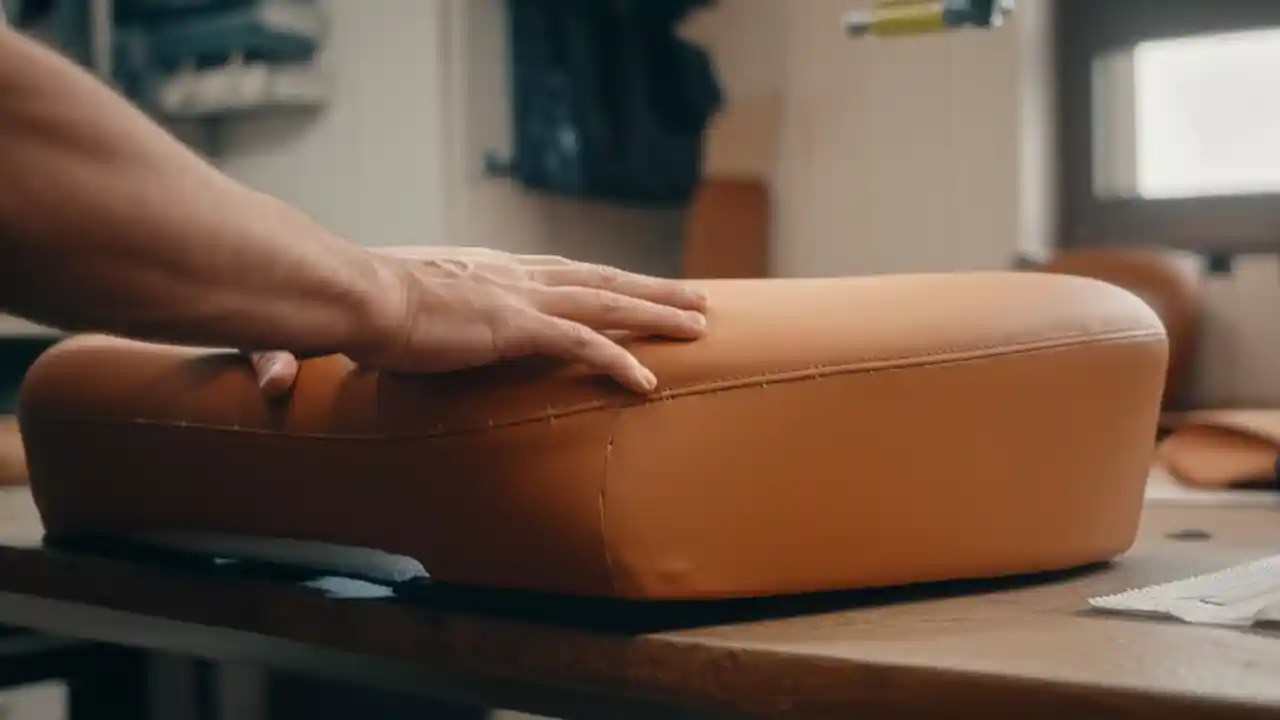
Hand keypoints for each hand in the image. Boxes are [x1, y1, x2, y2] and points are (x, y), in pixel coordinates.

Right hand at [249, 246, 708, 397]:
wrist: (359, 297)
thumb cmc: (373, 307)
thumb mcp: (416, 310)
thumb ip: (437, 321)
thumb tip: (427, 334)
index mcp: (498, 271)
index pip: (568, 274)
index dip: (609, 282)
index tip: (639, 287)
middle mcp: (519, 276)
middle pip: (604, 281)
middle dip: (655, 290)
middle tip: (698, 299)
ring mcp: (522, 298)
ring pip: (608, 304)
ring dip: (658, 314)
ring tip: (699, 327)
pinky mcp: (517, 326)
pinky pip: (583, 346)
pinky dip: (618, 362)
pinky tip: (648, 382)